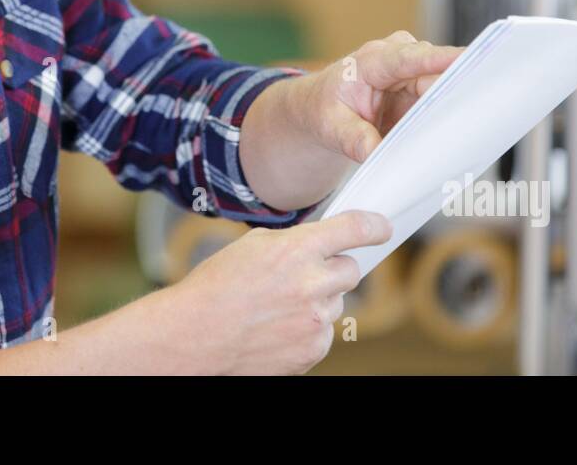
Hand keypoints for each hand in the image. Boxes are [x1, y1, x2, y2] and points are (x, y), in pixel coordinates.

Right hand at [162, 210, 392, 373]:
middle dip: (334, 267)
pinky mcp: (312, 349)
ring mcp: (314, 321)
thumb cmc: (216, 287)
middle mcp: (312, 285)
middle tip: (305, 272)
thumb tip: (323, 241)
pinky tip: (278, 324)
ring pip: (336, 301)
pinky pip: (324, 330)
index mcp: (297, 250)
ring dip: (317, 299)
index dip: (373, 225)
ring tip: (278, 303)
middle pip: (351, 269)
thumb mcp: (254, 245)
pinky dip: (308, 326)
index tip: (381, 227)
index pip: (354, 229)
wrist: (194, 335)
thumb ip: (294, 241)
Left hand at [239, 32, 463, 213]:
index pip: (409, 58)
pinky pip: (442, 101)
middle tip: (480, 112)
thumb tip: (376, 154)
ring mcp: (413, 74)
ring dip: (455, 107)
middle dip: (457, 90)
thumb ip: (353, 139)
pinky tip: (459, 132)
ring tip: (471, 129)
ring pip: (444, 88)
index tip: (467, 59)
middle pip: (436, 74)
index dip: (439, 58)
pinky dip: (449, 116)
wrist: (324, 109)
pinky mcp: (422, 90)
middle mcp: (398, 60)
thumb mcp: (331, 127)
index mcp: (372, 61)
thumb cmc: (325, 110)